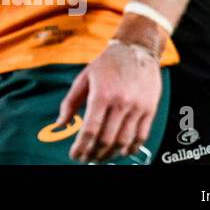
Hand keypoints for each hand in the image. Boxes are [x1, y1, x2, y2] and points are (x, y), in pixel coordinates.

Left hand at [58, 42, 161, 162]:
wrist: (136, 50)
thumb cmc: (107, 64)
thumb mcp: (84, 78)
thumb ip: (70, 102)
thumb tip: (60, 124)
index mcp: (101, 94)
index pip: (90, 129)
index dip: (81, 147)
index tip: (74, 155)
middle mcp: (120, 103)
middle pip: (106, 139)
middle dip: (94, 153)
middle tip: (86, 158)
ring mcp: (137, 108)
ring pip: (123, 141)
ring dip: (110, 154)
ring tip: (100, 157)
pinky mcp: (149, 110)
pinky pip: (141, 136)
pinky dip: (130, 148)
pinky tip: (121, 152)